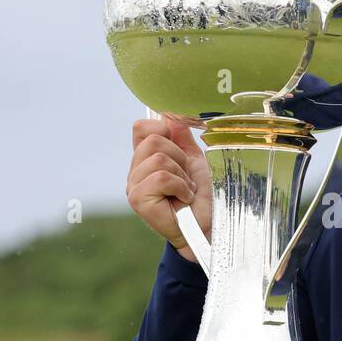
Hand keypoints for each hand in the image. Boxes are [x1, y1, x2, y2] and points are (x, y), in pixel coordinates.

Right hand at [126, 115, 212, 262]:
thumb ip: (182, 138)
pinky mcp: (138, 200)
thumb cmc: (201, 196)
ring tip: (186, 189)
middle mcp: (135, 171)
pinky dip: (180, 187)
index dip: (163, 130)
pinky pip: (161, 177)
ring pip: (159, 159)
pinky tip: (184, 198)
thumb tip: (171, 114)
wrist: (207, 226)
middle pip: (152, 140)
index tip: (180, 150)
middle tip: (186, 177)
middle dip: (179, 156)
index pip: (141, 128)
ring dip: (181, 175)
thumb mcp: (195, 160)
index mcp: (145, 159)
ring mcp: (134, 185)